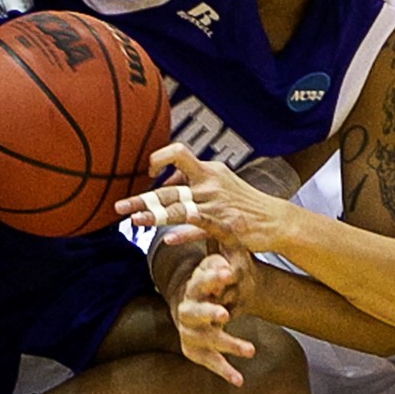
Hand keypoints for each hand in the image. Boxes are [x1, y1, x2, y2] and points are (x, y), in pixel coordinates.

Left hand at [116, 143, 286, 251]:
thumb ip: (194, 179)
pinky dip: (183, 234)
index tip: (147, 173)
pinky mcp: (225, 226)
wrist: (275, 219)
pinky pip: (200, 228)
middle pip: (170, 188)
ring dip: (155, 216)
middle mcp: (210, 184)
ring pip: (179, 208)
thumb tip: (169, 178)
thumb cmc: (244, 202)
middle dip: (142, 198)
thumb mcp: (221, 181)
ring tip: (134, 222)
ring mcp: (217, 205)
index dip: (158, 159)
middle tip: (119, 206)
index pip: (178, 153)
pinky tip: (167, 240)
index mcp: (208, 171)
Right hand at [165, 250, 256, 385]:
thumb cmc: (206, 286)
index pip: (201, 280)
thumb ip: (219, 265)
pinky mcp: (193, 350)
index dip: (213, 277)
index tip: (228, 273)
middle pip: (197, 311)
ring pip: (207, 339)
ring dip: (228, 344)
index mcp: (193, 288)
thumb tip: (228, 264)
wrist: (186, 307)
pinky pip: (210, 361)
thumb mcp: (211, 270)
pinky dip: (224, 371)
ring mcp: (189, 332)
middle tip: (224, 313)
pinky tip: (239, 380)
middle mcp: (187, 310)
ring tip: (251, 350)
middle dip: (210, 312)